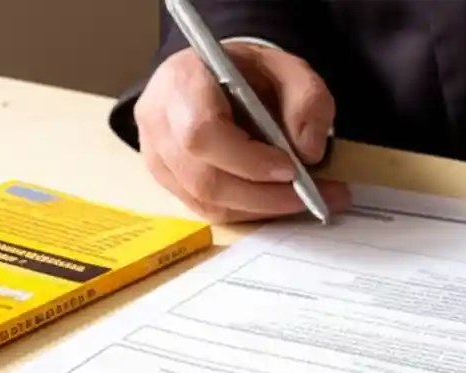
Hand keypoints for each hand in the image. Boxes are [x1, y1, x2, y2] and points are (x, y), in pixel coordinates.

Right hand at [134, 43, 351, 222]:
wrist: (218, 78)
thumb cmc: (248, 73)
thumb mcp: (288, 69)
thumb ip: (307, 100)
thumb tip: (309, 152)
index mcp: (181, 81)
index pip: (202, 132)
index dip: (247, 160)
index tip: (290, 168)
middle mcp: (158, 121)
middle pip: (203, 178)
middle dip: (262, 195)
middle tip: (309, 196)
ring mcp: (156, 156)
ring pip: (206, 201)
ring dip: (260, 208)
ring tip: (302, 200)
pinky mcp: (168, 181)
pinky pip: (208, 210)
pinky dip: (248, 211)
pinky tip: (276, 201)